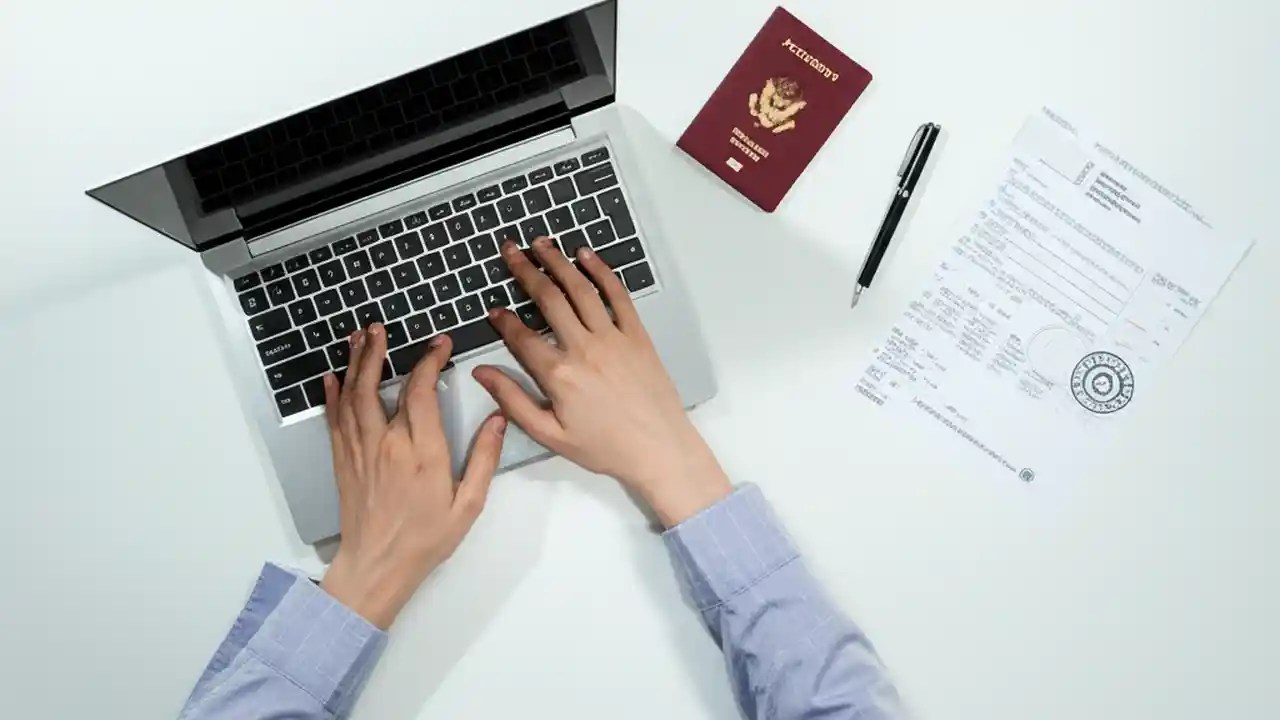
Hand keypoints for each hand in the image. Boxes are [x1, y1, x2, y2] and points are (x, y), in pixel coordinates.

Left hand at [320, 325, 506, 628]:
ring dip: (354, 363)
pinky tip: (332, 376)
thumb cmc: (425, 540)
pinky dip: (332, 394)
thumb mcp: (468, 504)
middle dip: (378, 350)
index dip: (429, 360)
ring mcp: (360, 451)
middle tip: (379, 327)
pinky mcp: (344, 461)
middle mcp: (386, 444)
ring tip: (358, 338)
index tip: (438, 343)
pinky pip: (334, 419)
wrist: (377, 566)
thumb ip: (485, 459)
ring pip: (352, 395)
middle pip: (376, 384)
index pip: (421, 390)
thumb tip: (499, 421)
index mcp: (421, 451)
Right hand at [473, 238, 730, 526]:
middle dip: (525, 271)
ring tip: (540, 243)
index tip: (493, 309)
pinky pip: (617, 295)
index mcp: (559, 375)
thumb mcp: (550, 434)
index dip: (503, 320)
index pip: (521, 337)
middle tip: (510, 251)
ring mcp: (613, 338)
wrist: (659, 448)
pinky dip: (601, 271)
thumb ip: (513, 401)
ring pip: (580, 289)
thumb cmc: (605, 448)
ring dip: (558, 262)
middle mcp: (584, 348)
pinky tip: (586, 255)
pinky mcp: (637, 335)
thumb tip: (482, 374)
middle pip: (548, 299)